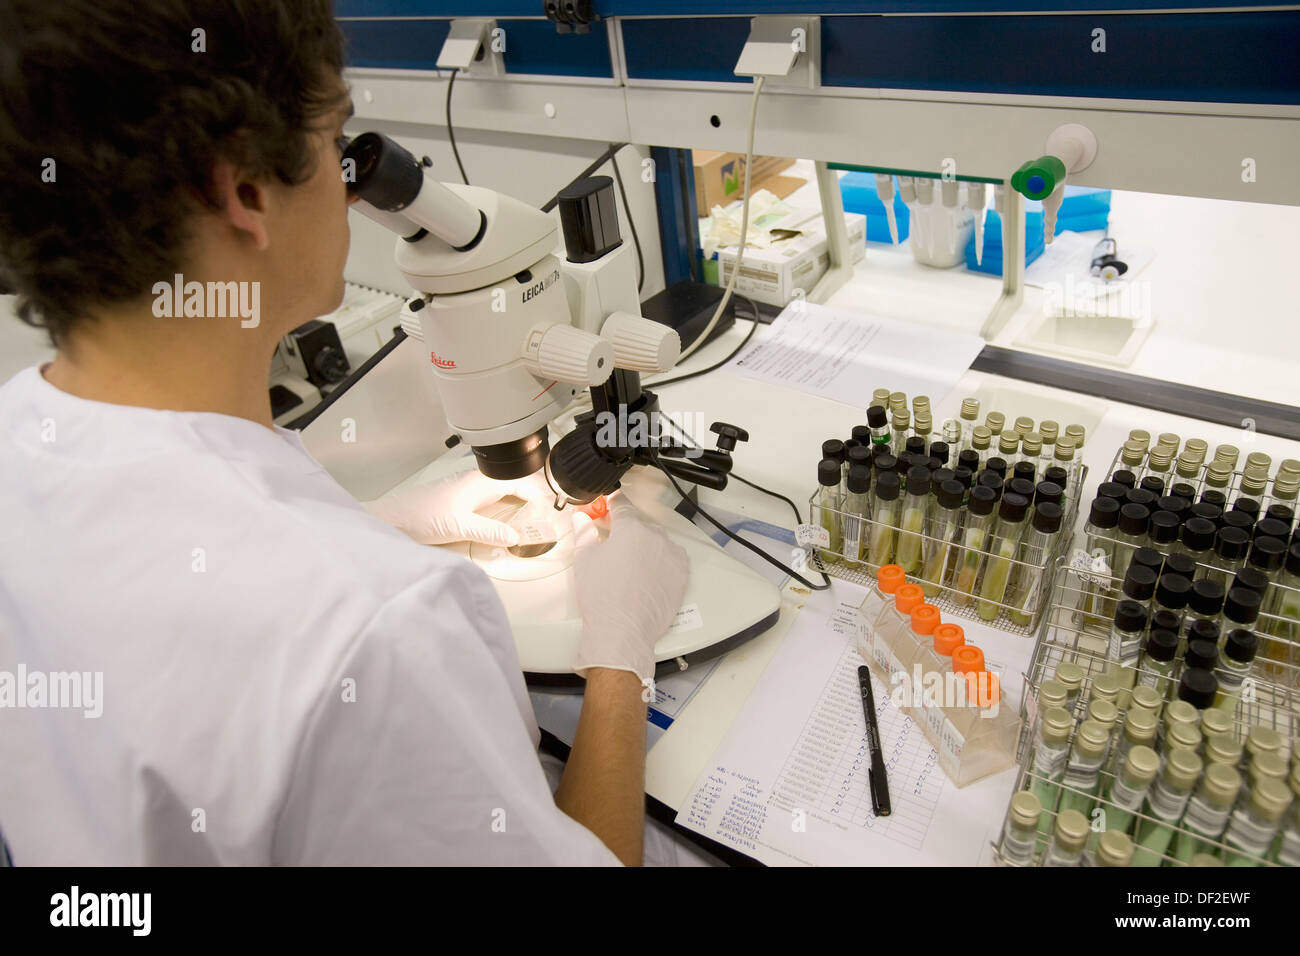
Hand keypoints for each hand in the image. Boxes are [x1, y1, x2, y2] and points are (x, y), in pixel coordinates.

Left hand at [364, 467, 557, 546]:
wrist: (391, 519)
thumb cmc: (419, 516)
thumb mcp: (459, 527)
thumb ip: (489, 531)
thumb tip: (516, 536)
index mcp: (479, 482)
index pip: (520, 480)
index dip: (539, 492)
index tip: (553, 507)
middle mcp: (476, 482)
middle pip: (514, 483)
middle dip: (533, 496)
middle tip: (549, 514)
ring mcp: (468, 490)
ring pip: (503, 491)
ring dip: (520, 502)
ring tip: (533, 518)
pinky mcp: (461, 500)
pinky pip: (492, 499)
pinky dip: (506, 508)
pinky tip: (506, 521)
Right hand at [572, 495, 688, 681]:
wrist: (623, 630)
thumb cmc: (603, 598)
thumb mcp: (584, 559)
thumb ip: (584, 532)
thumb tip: (581, 519)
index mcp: (631, 529)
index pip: (622, 505)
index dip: (612, 503)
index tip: (609, 504)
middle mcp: (655, 537)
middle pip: (640, 524)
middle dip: (627, 529)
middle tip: (613, 543)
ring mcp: (671, 555)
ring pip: (657, 541)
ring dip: (645, 545)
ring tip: (630, 565)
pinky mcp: (682, 574)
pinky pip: (672, 558)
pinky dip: (661, 561)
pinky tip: (647, 574)